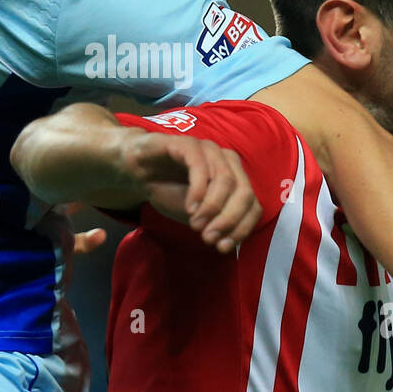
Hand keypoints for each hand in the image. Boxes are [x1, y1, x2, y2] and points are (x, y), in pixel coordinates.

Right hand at [120, 133, 260, 254]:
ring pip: (226, 179)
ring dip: (212, 207)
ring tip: (195, 224)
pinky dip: (198, 191)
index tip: (222, 247)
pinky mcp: (188, 144)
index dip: (241, 229)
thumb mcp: (198, 215)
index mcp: (237, 179)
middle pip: (244, 193)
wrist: (139, 171)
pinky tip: (189, 208)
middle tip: (208, 238)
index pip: (253, 206)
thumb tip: (227, 244)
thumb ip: (213, 225)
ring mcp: (210, 150)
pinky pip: (200, 166)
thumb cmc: (171, 191)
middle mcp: (228, 161)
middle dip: (228, 220)